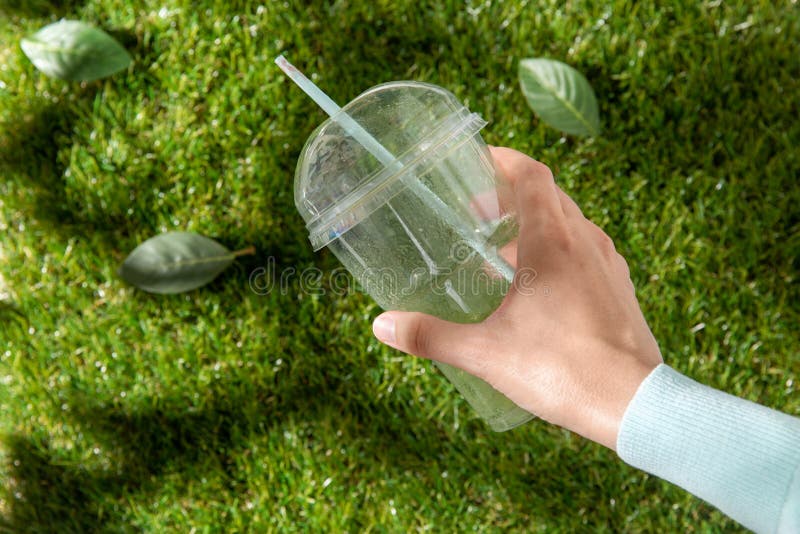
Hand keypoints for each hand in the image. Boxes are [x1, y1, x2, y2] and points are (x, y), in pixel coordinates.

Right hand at [371, 147, 662, 449]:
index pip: (531, 175)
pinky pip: (586, 252)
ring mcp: (608, 264)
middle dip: (512, 193)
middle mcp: (586, 241)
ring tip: (502, 251)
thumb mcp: (486, 352)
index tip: (481, 159)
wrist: (634, 404)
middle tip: (479, 208)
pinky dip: (559, 251)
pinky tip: (540, 287)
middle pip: (549, 195)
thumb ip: (432, 336)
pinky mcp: (620, 288)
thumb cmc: (561, 369)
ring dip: (535, 224)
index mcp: (553, 241)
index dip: (505, 159)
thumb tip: (383, 326)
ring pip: (570, 223)